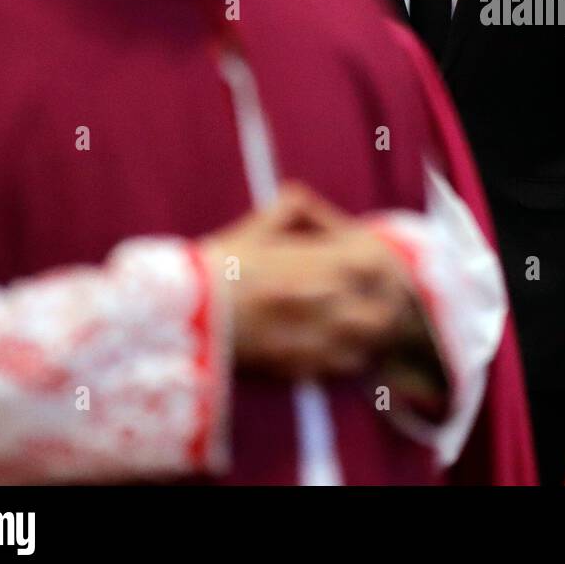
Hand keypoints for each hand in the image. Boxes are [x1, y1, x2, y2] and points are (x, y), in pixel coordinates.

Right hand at [200, 184, 418, 380]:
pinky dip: (337, 362)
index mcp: (326, 264)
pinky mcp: (297, 369)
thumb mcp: (256, 230)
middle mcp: (330, 303)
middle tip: (369, 306)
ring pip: (365, 347)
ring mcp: (317, 339)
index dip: (383, 272)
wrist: (181, 313)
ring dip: (362, 340)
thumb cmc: (218, 266)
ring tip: (348, 332)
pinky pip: (336, 370)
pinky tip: (325, 350)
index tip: (376, 272)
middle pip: (383, 314)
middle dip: (381, 311)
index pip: (381, 270)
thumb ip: (287, 209)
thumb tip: (297, 193)